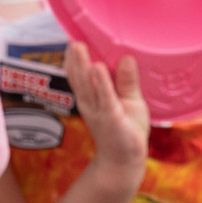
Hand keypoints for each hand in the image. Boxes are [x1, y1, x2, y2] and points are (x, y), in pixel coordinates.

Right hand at [66, 41, 149, 175]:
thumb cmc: (126, 130)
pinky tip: (98, 68)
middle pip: (80, 79)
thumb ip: (126, 80)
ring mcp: (99, 111)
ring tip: (78, 47)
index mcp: (92, 98)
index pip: (80, 76)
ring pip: (88, 86)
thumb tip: (126, 57)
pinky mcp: (112, 118)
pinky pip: (105, 98)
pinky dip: (102, 83)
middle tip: (72, 41)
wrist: (125, 161)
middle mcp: (91, 104)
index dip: (74, 60)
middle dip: (75, 60)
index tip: (72, 41)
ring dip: (82, 66)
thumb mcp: (130, 100)